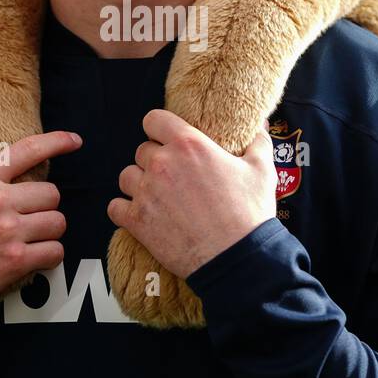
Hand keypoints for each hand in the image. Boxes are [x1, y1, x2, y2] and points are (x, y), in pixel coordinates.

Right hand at [0, 131, 82, 310]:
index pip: (28, 150)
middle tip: (29, 214)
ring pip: (58, 221)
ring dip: (49, 229)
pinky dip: (50, 255)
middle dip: (44, 203)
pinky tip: (37, 256)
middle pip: (51, 193)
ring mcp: (8, 232)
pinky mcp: (15, 261)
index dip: (57, 141)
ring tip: (34, 235)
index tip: (74, 141)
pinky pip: (55, 252)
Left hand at [107, 109, 275, 279]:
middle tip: (172, 175)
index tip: (166, 138)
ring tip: (156, 195)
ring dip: (138, 183)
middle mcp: (162, 163)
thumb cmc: (249, 214)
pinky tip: (140, 214)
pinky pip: (115, 207)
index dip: (159, 127)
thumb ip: (258, 142)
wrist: (237, 258)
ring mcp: (146, 192)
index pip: (154, 119)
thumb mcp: (262, 171)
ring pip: (126, 176)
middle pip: (141, 150)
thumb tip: (260, 125)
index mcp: (189, 145)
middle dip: (154, 160)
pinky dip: (124, 210)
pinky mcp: (137, 220)